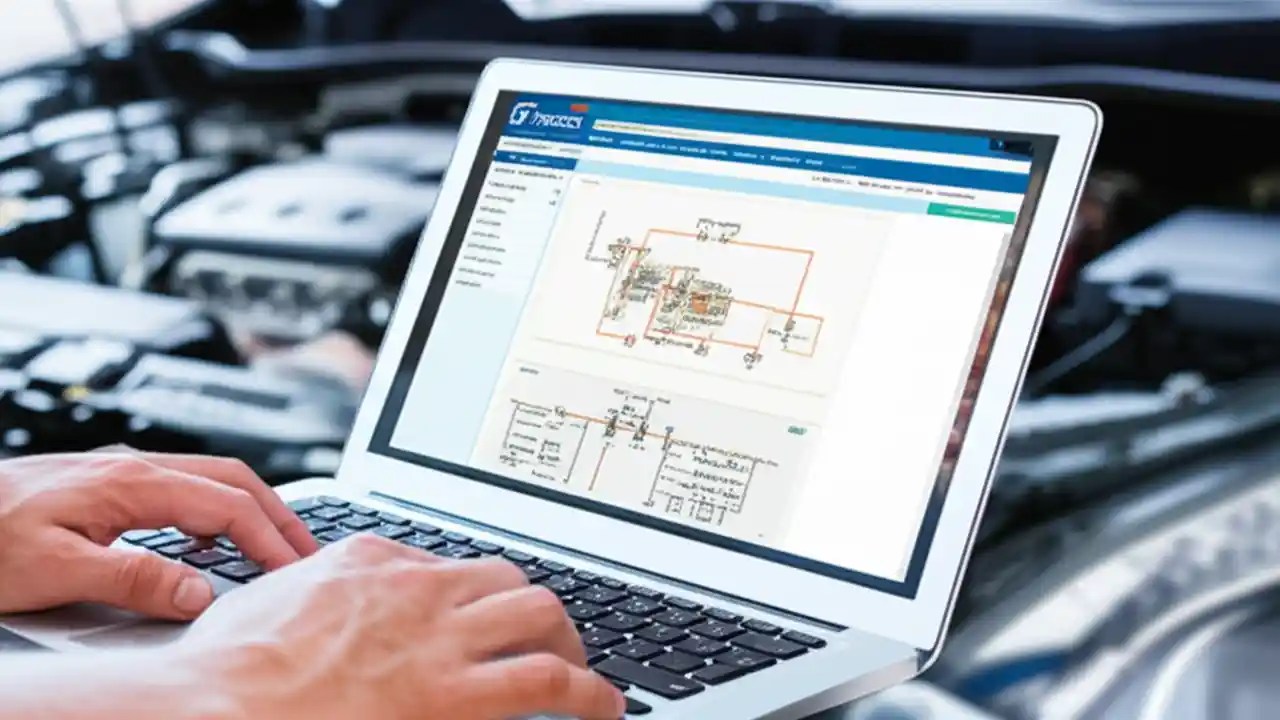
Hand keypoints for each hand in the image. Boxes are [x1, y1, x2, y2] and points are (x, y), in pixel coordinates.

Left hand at [0, 451, 315, 619]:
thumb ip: (133, 579)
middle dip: (279, 513)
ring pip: (211, 479)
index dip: (269, 539)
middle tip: (308, 550)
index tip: (295, 570)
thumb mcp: (55, 570)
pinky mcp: (109, 484)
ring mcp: (122, 472)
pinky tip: (210, 540)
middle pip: (233, 479)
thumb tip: (200, 591)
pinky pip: (185, 487)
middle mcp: (134, 468)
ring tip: (274, 545)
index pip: (227, 506)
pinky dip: (217, 510)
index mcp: (132, 484)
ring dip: (252, 509)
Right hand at [181, 534, 625, 719]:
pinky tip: (602, 709)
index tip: (480, 617)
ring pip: (540, 614)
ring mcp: (441, 639)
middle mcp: (416, 590)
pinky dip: (589, 693)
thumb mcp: (270, 598)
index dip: (472, 597)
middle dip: (534, 610)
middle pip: (508, 580)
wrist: (216, 707)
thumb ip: (317, 587)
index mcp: (369, 561)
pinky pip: (548, 681)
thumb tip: (326, 589)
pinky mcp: (456, 695)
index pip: (447, 564)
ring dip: (570, 643)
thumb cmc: (225, 668)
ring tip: (582, 673)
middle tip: (545, 640)